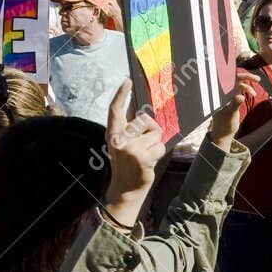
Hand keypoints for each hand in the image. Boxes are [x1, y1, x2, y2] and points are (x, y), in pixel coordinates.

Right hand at [105, 79, 165, 199]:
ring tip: (145, 155)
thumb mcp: (122, 143)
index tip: (127, 81)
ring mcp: (130, 148)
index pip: (115, 110)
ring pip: (155, 133)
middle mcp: (119, 139)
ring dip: (155, 144)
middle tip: (142, 145)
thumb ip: (129, 127)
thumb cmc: (127, 163)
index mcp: (112, 133)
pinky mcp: (142, 157)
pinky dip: (158, 154)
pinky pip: (160, 146)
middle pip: (144, 119)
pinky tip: (148, 162)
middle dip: (150, 130)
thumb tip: (138, 108)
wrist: (126, 189)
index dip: (121, 94)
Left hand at [207, 70, 260, 148]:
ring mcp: (227, 94)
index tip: (249, 76)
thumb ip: (234, 105)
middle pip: (235, 79)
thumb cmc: (224, 125)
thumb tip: (241, 97)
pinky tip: (253, 94)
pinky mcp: (232, 98)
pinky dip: (247, 90)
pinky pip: (240, 89)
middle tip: (258, 79)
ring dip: (248, 86)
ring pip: (239, 84)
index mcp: (220, 94)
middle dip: (246, 77)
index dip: (239, 76)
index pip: (229, 80)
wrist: (223, 133)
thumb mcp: (230, 115)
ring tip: (254, 94)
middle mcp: (223, 92)